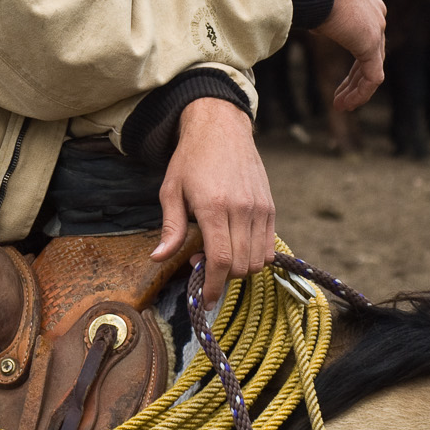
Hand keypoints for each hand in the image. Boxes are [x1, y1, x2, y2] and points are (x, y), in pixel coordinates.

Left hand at [152, 97, 274, 296]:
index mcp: (214, 206)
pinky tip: (235, 245)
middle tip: (202, 265)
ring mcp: (260, 209)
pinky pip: (270, 247)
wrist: (220, 129)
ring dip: (240, 268)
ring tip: (218, 253)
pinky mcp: (271, 208)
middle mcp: (242, 210)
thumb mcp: (171, 190)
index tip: (205, 300)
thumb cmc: (190, 159)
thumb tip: (158, 258)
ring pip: (259, 260)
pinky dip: (255, 256)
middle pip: (242, 265)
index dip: (214, 286)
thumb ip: (170, 227)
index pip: (221, 259)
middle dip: (223, 277)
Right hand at [312, 0, 385, 111]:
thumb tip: (292, 17)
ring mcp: (376, 29)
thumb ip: (310, 11)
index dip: (350, 55)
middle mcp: (375, 15)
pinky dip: (359, 92)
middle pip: (369, 55)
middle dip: (354, 78)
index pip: (361, 35)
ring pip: (371, 69)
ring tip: (340, 106)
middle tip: (339, 97)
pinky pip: (371, 76)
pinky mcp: (370, 43)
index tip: (335, 70)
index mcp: (362, 2)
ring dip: (355, 89)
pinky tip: (344, 105)